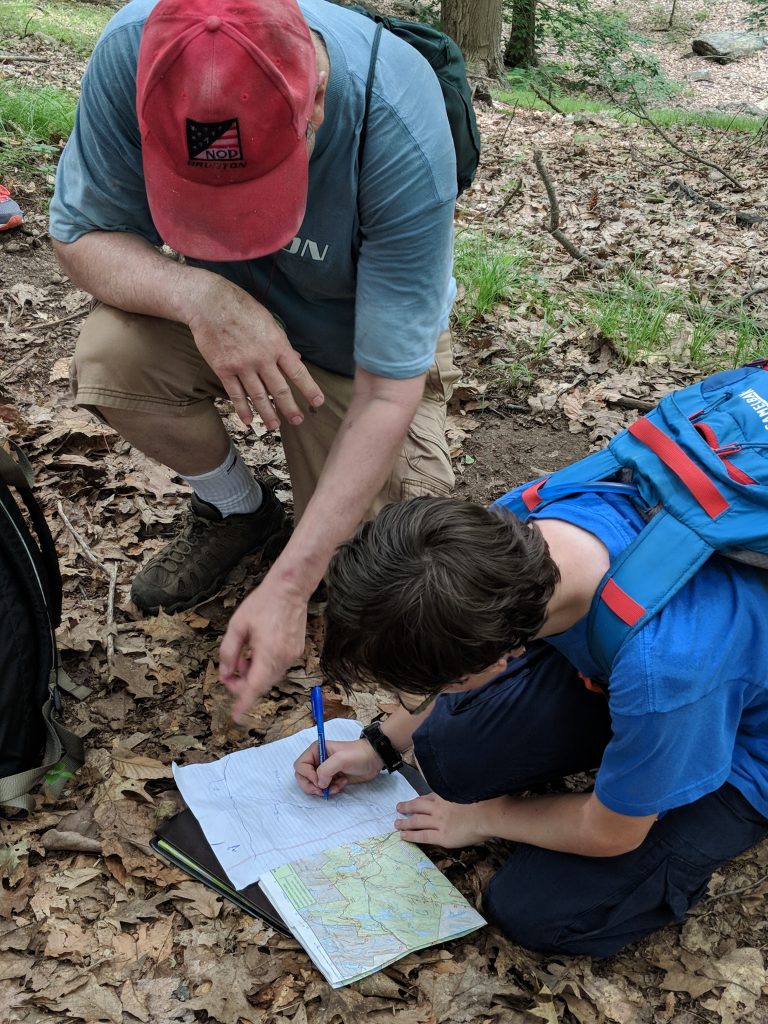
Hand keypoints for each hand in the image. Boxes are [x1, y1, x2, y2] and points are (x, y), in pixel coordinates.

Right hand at [188, 274, 323, 429]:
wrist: (209, 303)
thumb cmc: (242, 308)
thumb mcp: (268, 321)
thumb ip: (282, 343)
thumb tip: (297, 360)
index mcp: (276, 344)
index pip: (298, 372)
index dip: (309, 389)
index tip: (318, 403)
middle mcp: (262, 358)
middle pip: (279, 389)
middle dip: (290, 408)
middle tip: (297, 421)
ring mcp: (242, 365)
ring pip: (258, 396)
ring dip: (267, 413)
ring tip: (274, 426)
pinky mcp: (223, 369)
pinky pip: (235, 394)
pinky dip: (242, 409)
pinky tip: (248, 420)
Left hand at [218, 572, 307, 721]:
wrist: (291, 589)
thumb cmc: (263, 603)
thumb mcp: (237, 626)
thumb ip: (229, 653)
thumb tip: (226, 674)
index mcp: (268, 654)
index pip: (253, 688)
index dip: (243, 704)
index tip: (236, 716)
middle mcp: (283, 659)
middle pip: (261, 685)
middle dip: (243, 685)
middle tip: (228, 674)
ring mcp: (292, 656)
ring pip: (269, 677)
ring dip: (253, 675)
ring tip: (242, 657)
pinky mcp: (297, 651)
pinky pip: (278, 668)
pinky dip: (264, 667)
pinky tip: (256, 653)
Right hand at [294, 738, 383, 796]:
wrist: (374, 759)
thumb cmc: (357, 755)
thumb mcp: (340, 759)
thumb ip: (326, 770)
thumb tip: (319, 784)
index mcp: (316, 750)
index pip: (300, 765)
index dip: (307, 775)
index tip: (319, 780)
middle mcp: (317, 760)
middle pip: (303, 777)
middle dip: (312, 786)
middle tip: (323, 790)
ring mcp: (325, 770)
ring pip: (313, 785)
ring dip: (323, 789)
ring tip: (336, 786)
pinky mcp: (332, 778)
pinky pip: (324, 788)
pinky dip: (331, 790)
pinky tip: (341, 784)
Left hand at [394, 793, 488, 847]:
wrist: (489, 815)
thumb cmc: (487, 802)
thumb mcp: (471, 789)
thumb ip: (461, 790)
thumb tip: (460, 791)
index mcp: (446, 794)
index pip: (428, 797)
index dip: (419, 800)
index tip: (414, 801)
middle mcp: (439, 807)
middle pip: (417, 806)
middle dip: (406, 807)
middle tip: (398, 808)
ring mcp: (439, 821)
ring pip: (416, 821)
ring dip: (405, 822)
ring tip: (396, 823)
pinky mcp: (442, 836)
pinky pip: (423, 836)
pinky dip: (411, 836)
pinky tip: (403, 836)